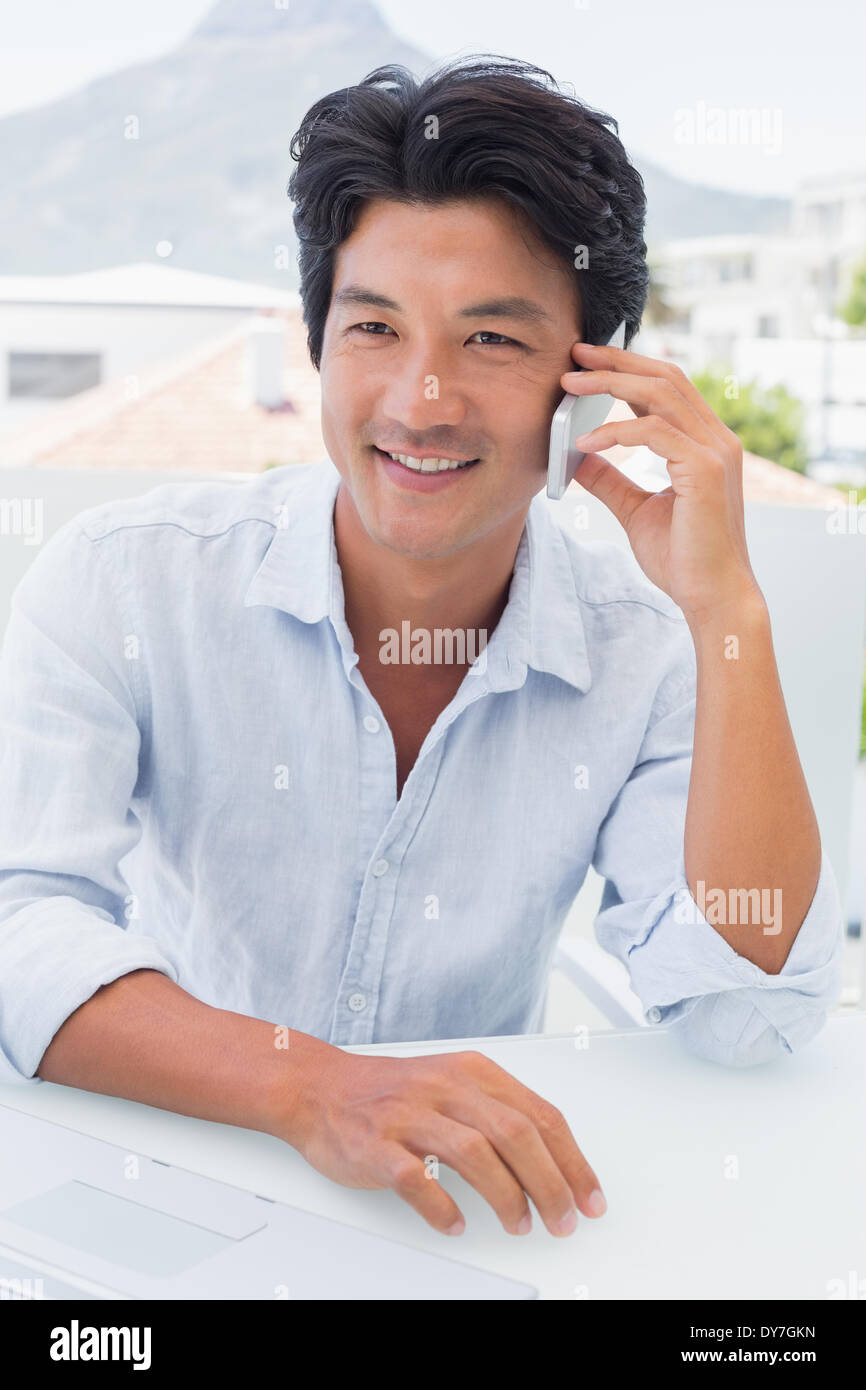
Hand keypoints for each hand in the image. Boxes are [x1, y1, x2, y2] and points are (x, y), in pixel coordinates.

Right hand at [271, 1033, 605, 1237]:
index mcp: (472, 1072)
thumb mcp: (453, 1084)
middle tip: (564, 1220)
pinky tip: (456, 1224)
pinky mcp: (377, 1145)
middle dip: (551, 1184)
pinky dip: (442, 1207)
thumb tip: (554, 1162)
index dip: (572, 1161)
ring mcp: (410, 1115)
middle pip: (516, 1134)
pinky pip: (417, 1179)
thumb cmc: (392, 1092)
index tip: (589, 1197)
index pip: (539, 1115)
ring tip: (520, 1225)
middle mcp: (445, 1088)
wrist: (319, 1088)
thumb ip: (498, 1113)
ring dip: (507, 1197)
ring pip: (475, 1153)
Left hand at [561, 341, 763, 628]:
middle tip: (574, 354)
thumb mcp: (636, 511)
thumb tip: (577, 456)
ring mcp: (715, 451)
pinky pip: (655, 431)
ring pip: (660, 394)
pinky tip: (585, 442)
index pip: (666, 387)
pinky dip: (616, 431)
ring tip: (570, 386)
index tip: (586, 362)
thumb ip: (610, 480)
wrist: (711, 598)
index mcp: (704, 443)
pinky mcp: (706, 470)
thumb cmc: (683, 559)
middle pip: (665, 377)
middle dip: (616, 361)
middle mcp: (716, 439)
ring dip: (610, 384)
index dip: (627, 368)